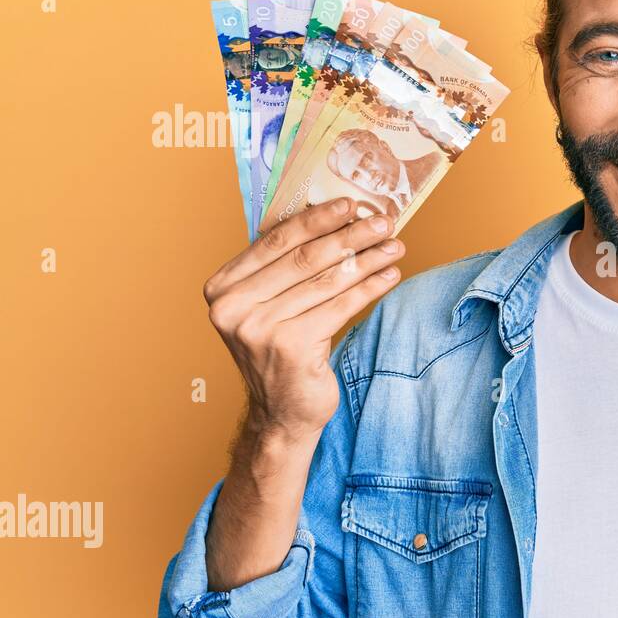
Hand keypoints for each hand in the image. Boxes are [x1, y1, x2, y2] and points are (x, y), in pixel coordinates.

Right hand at [203, 198, 404, 440]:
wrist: (282, 414)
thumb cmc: (282, 352)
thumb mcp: (268, 306)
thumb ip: (284, 267)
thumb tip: (333, 217)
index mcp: (222, 288)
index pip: (275, 241)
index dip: (316, 218)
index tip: (350, 203)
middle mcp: (233, 307)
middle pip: (304, 258)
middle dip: (349, 235)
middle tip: (383, 220)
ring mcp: (259, 329)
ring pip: (326, 281)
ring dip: (367, 260)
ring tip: (394, 247)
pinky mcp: (291, 347)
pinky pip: (340, 307)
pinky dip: (369, 289)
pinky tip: (390, 277)